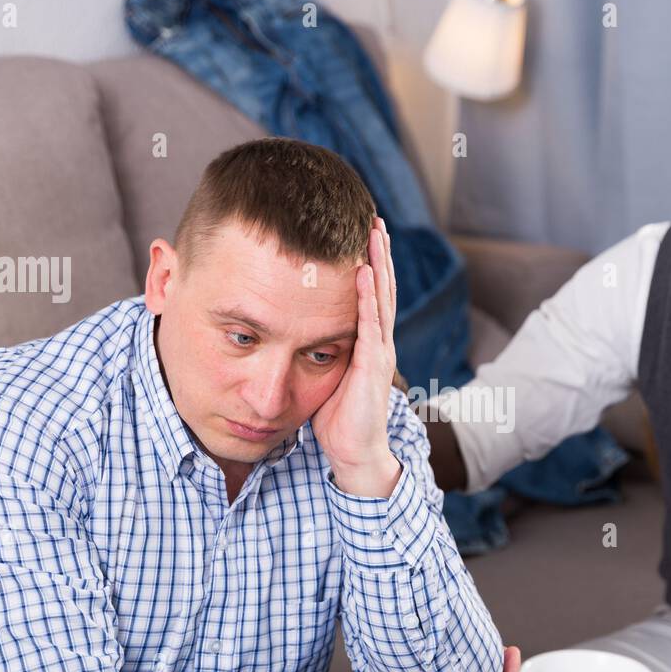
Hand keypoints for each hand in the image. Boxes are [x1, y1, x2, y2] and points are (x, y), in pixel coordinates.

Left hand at [311, 216, 400, 497]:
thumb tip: (289, 332)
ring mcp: (379, 351)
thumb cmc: (336, 419)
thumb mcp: (322, 375)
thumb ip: (316, 351)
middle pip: (381, 287)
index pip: (370, 295)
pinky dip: (368, 297)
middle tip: (376, 218)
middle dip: (379, 252)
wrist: (353, 453)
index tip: (363, 234)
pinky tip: (365, 272)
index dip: (368, 263)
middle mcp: (378, 342)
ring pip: (382, 298)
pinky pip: (371, 324)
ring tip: (376, 231)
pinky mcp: (374, 365)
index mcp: (366, 343)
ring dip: (379, 263)